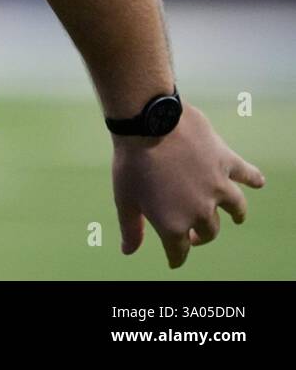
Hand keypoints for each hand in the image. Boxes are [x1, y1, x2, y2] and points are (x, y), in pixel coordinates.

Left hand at [112, 102, 264, 267]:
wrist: (147, 125)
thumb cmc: (131, 163)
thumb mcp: (125, 199)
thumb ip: (131, 228)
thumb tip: (128, 251)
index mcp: (174, 224)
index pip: (178, 251)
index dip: (176, 257)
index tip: (175, 259)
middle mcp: (201, 210)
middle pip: (208, 230)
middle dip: (201, 235)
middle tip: (196, 233)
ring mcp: (217, 186)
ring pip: (235, 207)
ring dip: (236, 214)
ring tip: (237, 217)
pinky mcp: (226, 162)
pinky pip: (247, 174)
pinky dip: (254, 178)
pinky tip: (258, 182)